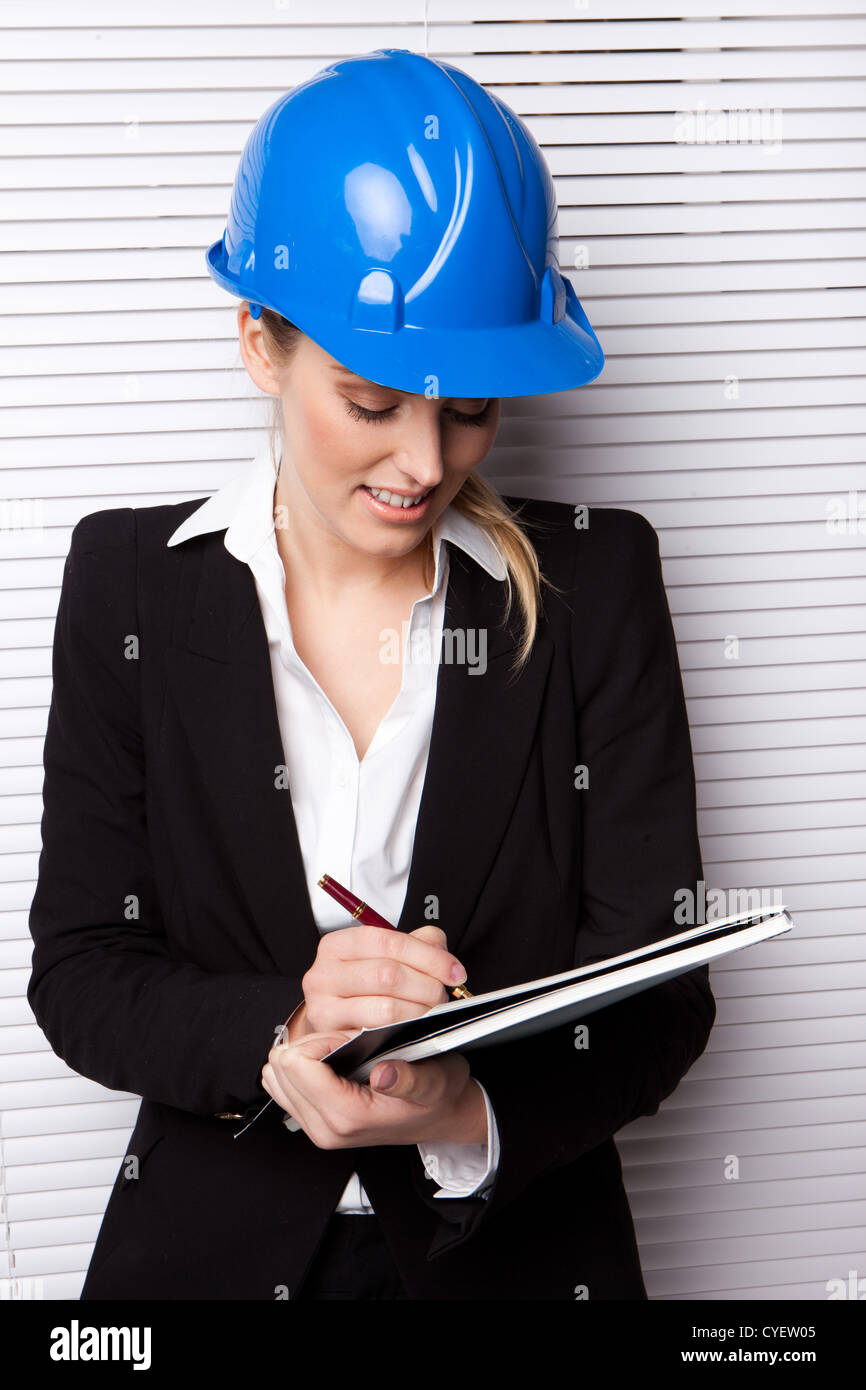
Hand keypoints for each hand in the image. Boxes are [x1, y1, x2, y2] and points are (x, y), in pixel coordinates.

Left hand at [262, 1028, 488, 1147]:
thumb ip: (408, 1079)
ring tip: (342, 1054)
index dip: (325, 1039)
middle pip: (281, 1068)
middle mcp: (325, 1129)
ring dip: (305, 1056)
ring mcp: (315, 1129)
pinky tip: (332, 1064)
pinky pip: (282, 1086)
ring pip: (275, 1076)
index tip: (355, 1040)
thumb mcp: (436, 1079)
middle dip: (313, 1046)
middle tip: (351, 1047)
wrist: (443, 1117)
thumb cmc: (440, 1093)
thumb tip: (382, 1075)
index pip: (297, 1063)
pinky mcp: (311, 1123)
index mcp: (348, 1117)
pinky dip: (302, 1068)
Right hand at [288, 924, 466, 1039]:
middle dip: (427, 986)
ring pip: (386, 1009)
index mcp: (336, 945)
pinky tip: (414, 1029)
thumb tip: (440, 949)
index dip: (428, 956)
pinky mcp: (332, 1040)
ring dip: (419, 1012)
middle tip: (443, 995)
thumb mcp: (384, 956)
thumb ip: (417, 943)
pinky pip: (377, 1037)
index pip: (388, 942)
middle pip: (388, 975)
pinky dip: (403, 1033)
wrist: (331, 1021)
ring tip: (431, 1012)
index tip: (455, 971)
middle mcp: (323, 974)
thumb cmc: (363, 985)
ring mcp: (323, 1008)